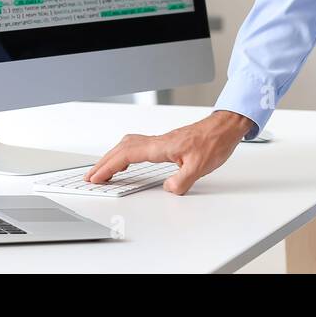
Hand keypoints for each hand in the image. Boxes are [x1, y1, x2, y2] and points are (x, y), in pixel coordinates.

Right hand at [84, 110, 253, 194]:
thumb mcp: (201, 166)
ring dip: (112, 157)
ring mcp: (160, 141)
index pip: (127, 155)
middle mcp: (157, 142)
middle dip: (103, 163)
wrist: (224, 128)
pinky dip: (124, 154)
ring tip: (103, 171)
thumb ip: (182, 180)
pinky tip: (126, 161)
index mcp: (161, 146)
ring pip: (127, 145)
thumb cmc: (214, 142)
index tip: (96, 177)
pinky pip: (136, 145)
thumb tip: (168, 188)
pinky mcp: (164, 142)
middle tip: (90, 177)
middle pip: (121, 149)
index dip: (109, 166)